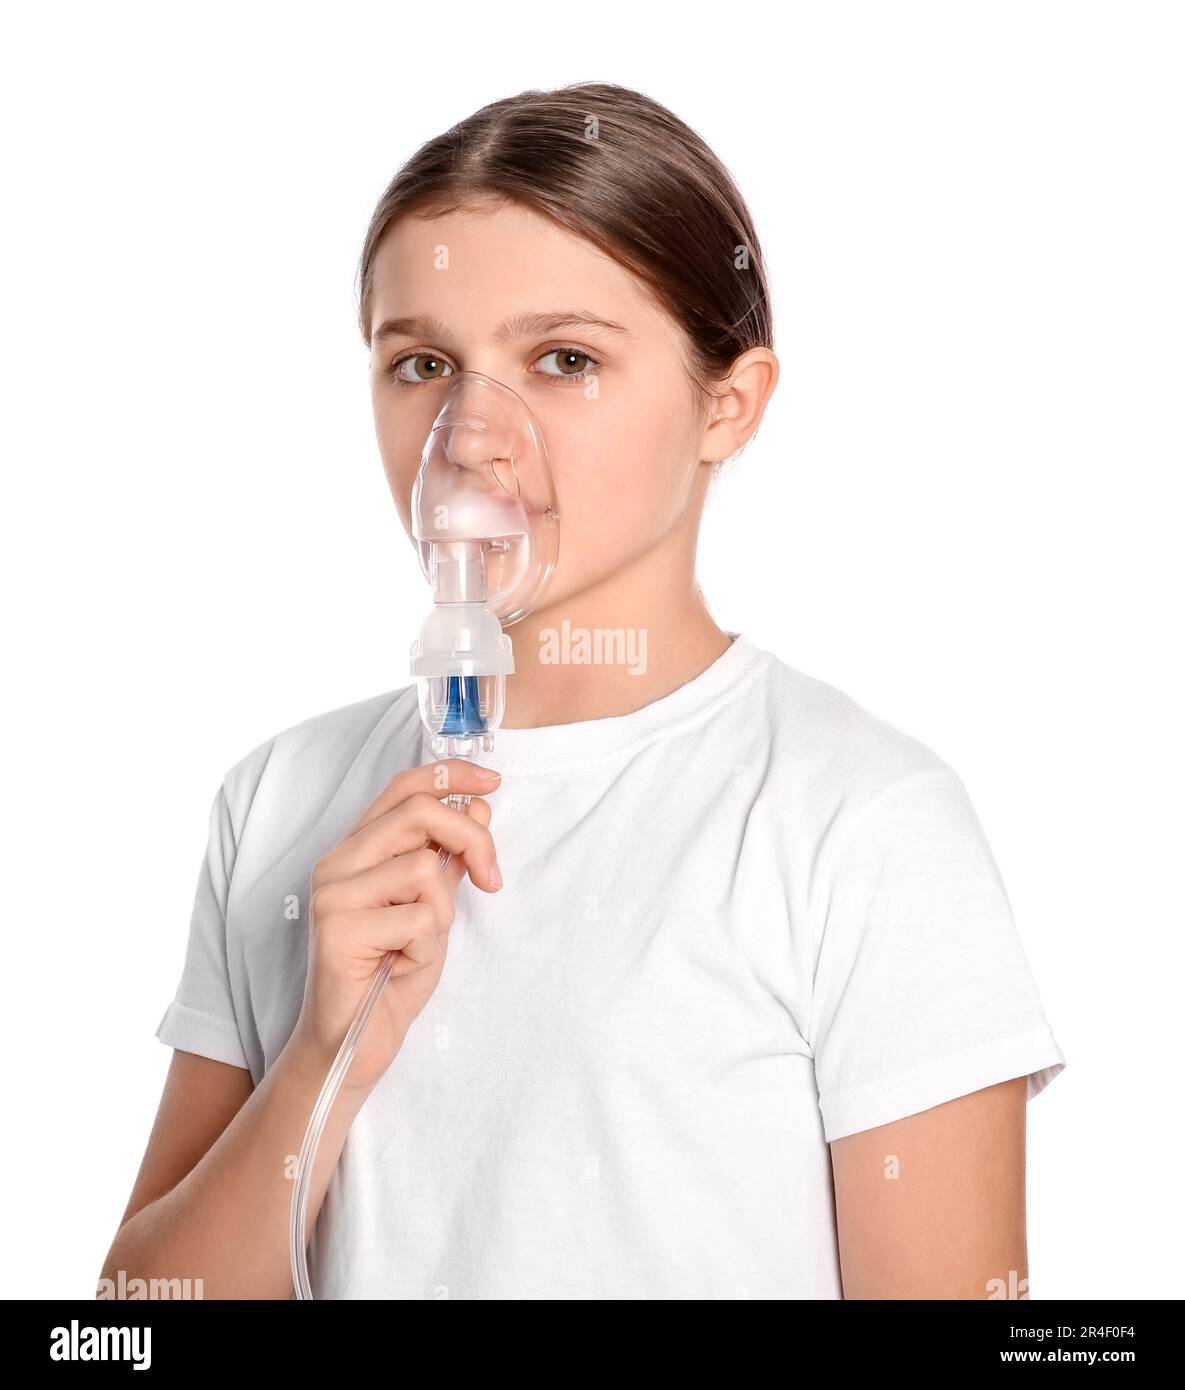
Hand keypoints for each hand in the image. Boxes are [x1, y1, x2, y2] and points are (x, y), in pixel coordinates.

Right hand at [289, 758, 502, 1092]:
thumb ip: (448, 860)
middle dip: (471, 839)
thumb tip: (480, 807)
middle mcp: (338, 863)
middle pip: (419, 812)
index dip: (451, 775)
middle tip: (490, 878)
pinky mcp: (338, 930)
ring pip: (424, 868)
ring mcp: (333, 895)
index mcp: (357, 850)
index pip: (403, 787)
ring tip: (418, 945)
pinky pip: (419, 918)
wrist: (351, 1046)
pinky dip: (427, 948)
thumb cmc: (390, 976)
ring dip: (442, 914)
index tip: (494, 781)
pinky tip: (401, 967)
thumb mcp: (433, 909)